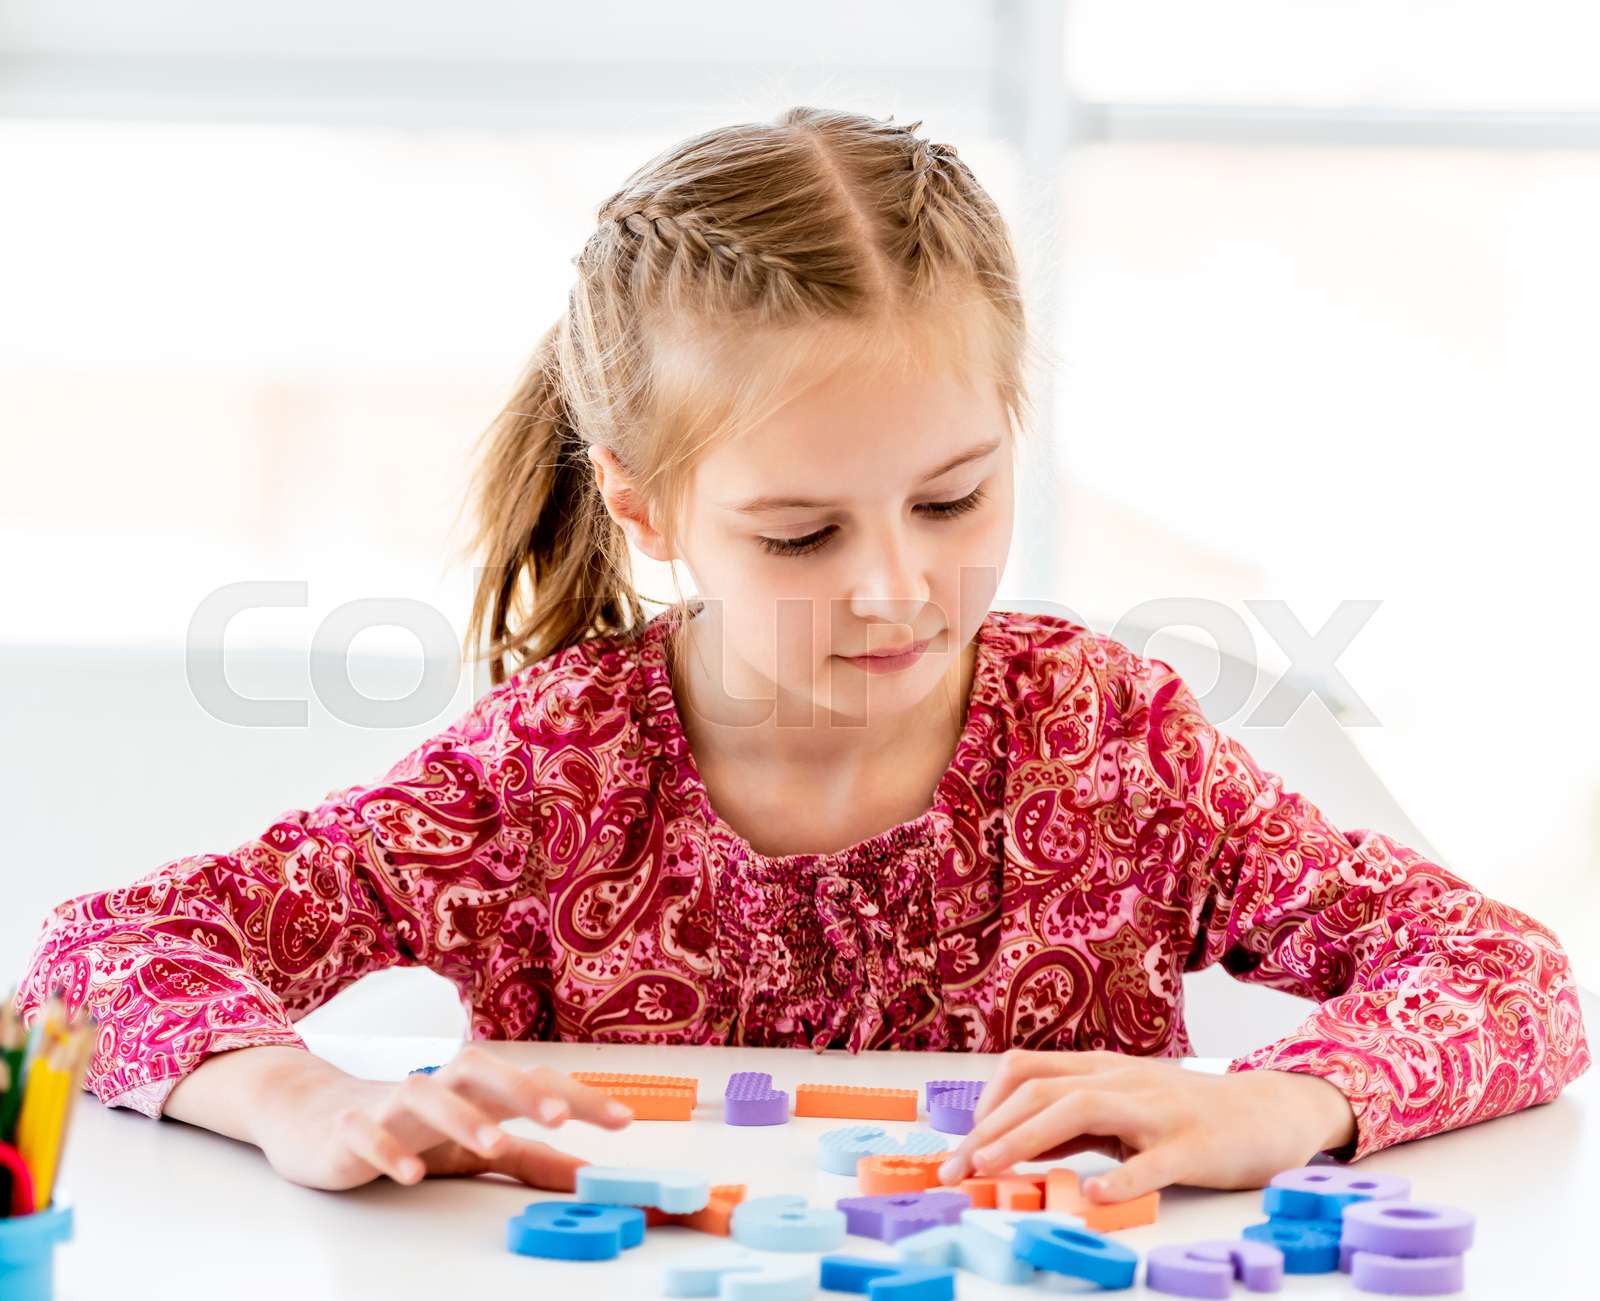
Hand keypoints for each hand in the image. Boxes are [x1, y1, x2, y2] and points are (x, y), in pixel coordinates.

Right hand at [248, 1044, 633, 1191]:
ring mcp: (390, 1104)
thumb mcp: (477, 1146)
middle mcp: (438, 1086)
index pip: (533, 1082)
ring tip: (494, 1143)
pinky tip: (410, 1172)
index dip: (579, 1098)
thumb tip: (587, 1173)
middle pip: (481, 1070)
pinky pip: (366, 1133)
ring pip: (425, 1093)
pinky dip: (388, 1149)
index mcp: (476, 1088)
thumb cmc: (412, 1128)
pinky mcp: (346, 1130)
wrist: (318, 1118)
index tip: (623, 1120)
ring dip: (461, 1117)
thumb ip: (532, 1158)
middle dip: (521, 1090)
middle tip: (559, 1118)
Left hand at [936, 1050, 1357, 1202]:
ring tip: (994, 1169)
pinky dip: (1122, 1178)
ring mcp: (1158, 1110)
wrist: (1270, 1110)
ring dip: (1030, 1138)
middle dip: (991, 1130)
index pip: (1027, 1072)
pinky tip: (1094, 1196)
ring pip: (1084, 1108)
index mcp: (1101, 1070)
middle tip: (955, 1170)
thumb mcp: (1122, 1108)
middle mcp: (1122, 1081)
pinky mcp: (1194, 1146)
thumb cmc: (1186, 1113)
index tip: (959, 1147)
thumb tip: (1008, 1145)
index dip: (986, 1106)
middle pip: (1043, 1090)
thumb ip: (1071, 1123)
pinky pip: (1154, 1161)